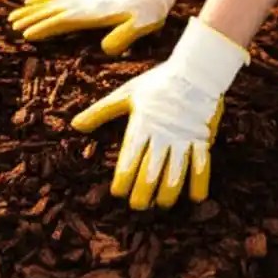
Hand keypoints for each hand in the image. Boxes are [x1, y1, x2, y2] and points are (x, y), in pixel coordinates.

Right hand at [8, 0, 189, 55]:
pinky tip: (31, 0)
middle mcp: (83, 5)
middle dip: (31, 18)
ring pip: (51, 4)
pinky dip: (43, 0)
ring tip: (13, 16)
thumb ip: (125, 36)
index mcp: (93, 14)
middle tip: (12, 25)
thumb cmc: (148, 12)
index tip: (27, 34)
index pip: (63, 22)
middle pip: (51, 12)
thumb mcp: (142, 25)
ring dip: (32, 10)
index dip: (45, 28)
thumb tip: (107, 50)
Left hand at [71, 16, 249, 209]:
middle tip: (138, 206)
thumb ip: (100, 112)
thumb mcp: (125, 94)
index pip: (130, 157)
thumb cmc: (157, 84)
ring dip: (168, 192)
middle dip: (144, 192)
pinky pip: (202, 164)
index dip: (123, 177)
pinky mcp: (202, 138)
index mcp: (142, 125)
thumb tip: (75, 125)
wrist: (196, 71)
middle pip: (151, 170)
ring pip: (175, 172)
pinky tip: (196, 198)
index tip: (117, 193)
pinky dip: (199, 181)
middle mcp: (163, 134)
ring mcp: (184, 138)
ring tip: (162, 205)